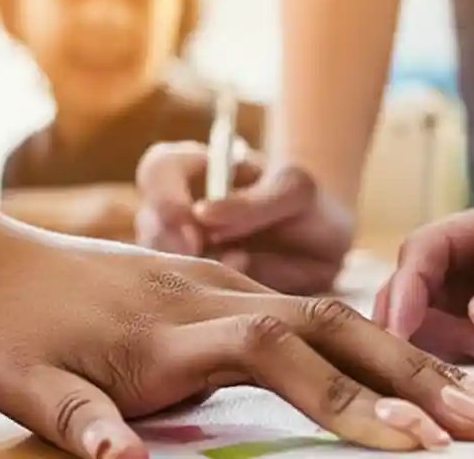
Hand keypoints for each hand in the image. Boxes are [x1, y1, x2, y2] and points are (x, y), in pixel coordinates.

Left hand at [0, 222, 473, 457]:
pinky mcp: (209, 287)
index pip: (284, 357)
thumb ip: (80, 419)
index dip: (355, 401)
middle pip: (334, 326)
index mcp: (168, 328)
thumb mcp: (21, 383)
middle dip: (420, 376)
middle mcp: (206, 297)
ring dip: (410, 357)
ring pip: (331, 314)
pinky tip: (402, 364)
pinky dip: (366, 340)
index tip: (423, 445)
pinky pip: (304, 311)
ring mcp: (212, 286)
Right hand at [135, 142, 350, 294]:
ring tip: (238, 274)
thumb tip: (202, 215)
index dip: (166, 195)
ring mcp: (180, 254)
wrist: (324, 244)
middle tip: (208, 262)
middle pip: (149, 226)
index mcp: (192, 171)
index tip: (194, 223)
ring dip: (191, 275)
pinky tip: (237, 301)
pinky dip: (206, 302)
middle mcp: (175, 214)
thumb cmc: (304, 204)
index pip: (158, 170)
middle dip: (174, 247)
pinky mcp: (193, 293)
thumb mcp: (293, 191)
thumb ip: (252, 202)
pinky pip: (184, 301)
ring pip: (159, 268)